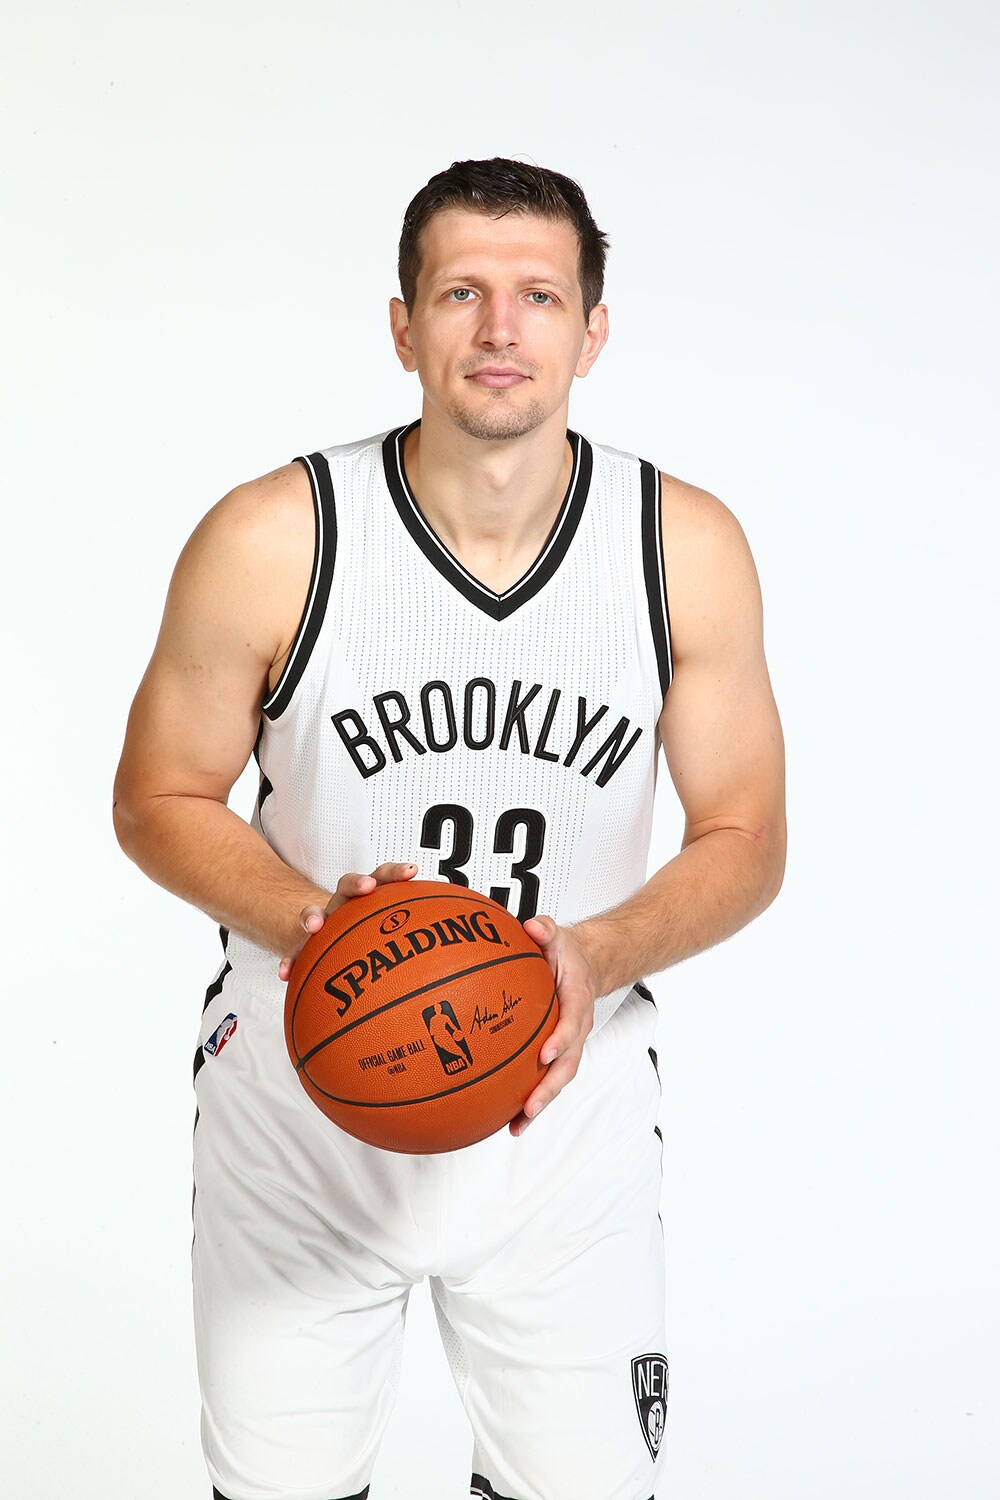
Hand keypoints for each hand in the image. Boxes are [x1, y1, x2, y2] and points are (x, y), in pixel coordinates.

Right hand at [278, 862, 418, 981]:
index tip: (412, 872)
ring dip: (312, 915)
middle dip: (357, 884)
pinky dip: (291, 961)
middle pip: (349, 885)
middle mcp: (347, 903)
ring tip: (313, 926)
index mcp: (371, 897)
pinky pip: (295, 951)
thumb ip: (421, 939)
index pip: (385, 876)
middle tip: (367, 888)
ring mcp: (324, 920)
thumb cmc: (373, 939)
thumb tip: (466, 952)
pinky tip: (286, 974)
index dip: (396, 873)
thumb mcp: (395, 937)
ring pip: (316, 913)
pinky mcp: (305, 943)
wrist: (332, 940)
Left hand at [509, 914, 594, 1136]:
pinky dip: (528, 1098)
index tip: (544, 1054)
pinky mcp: (556, 1053)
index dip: (560, 1041)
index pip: (572, 1025)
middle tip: (528, 1108)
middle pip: (567, 1066)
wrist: (586, 966)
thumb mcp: (558, 936)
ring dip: (539, 1104)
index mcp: (577, 1002)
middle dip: (549, 1090)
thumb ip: (546, 930)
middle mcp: (577, 1030)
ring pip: (557, 1079)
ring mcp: (568, 1045)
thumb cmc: (567, 954)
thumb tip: (532, 925)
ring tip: (515, 1126)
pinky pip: (544, 1078)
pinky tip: (504, 1116)